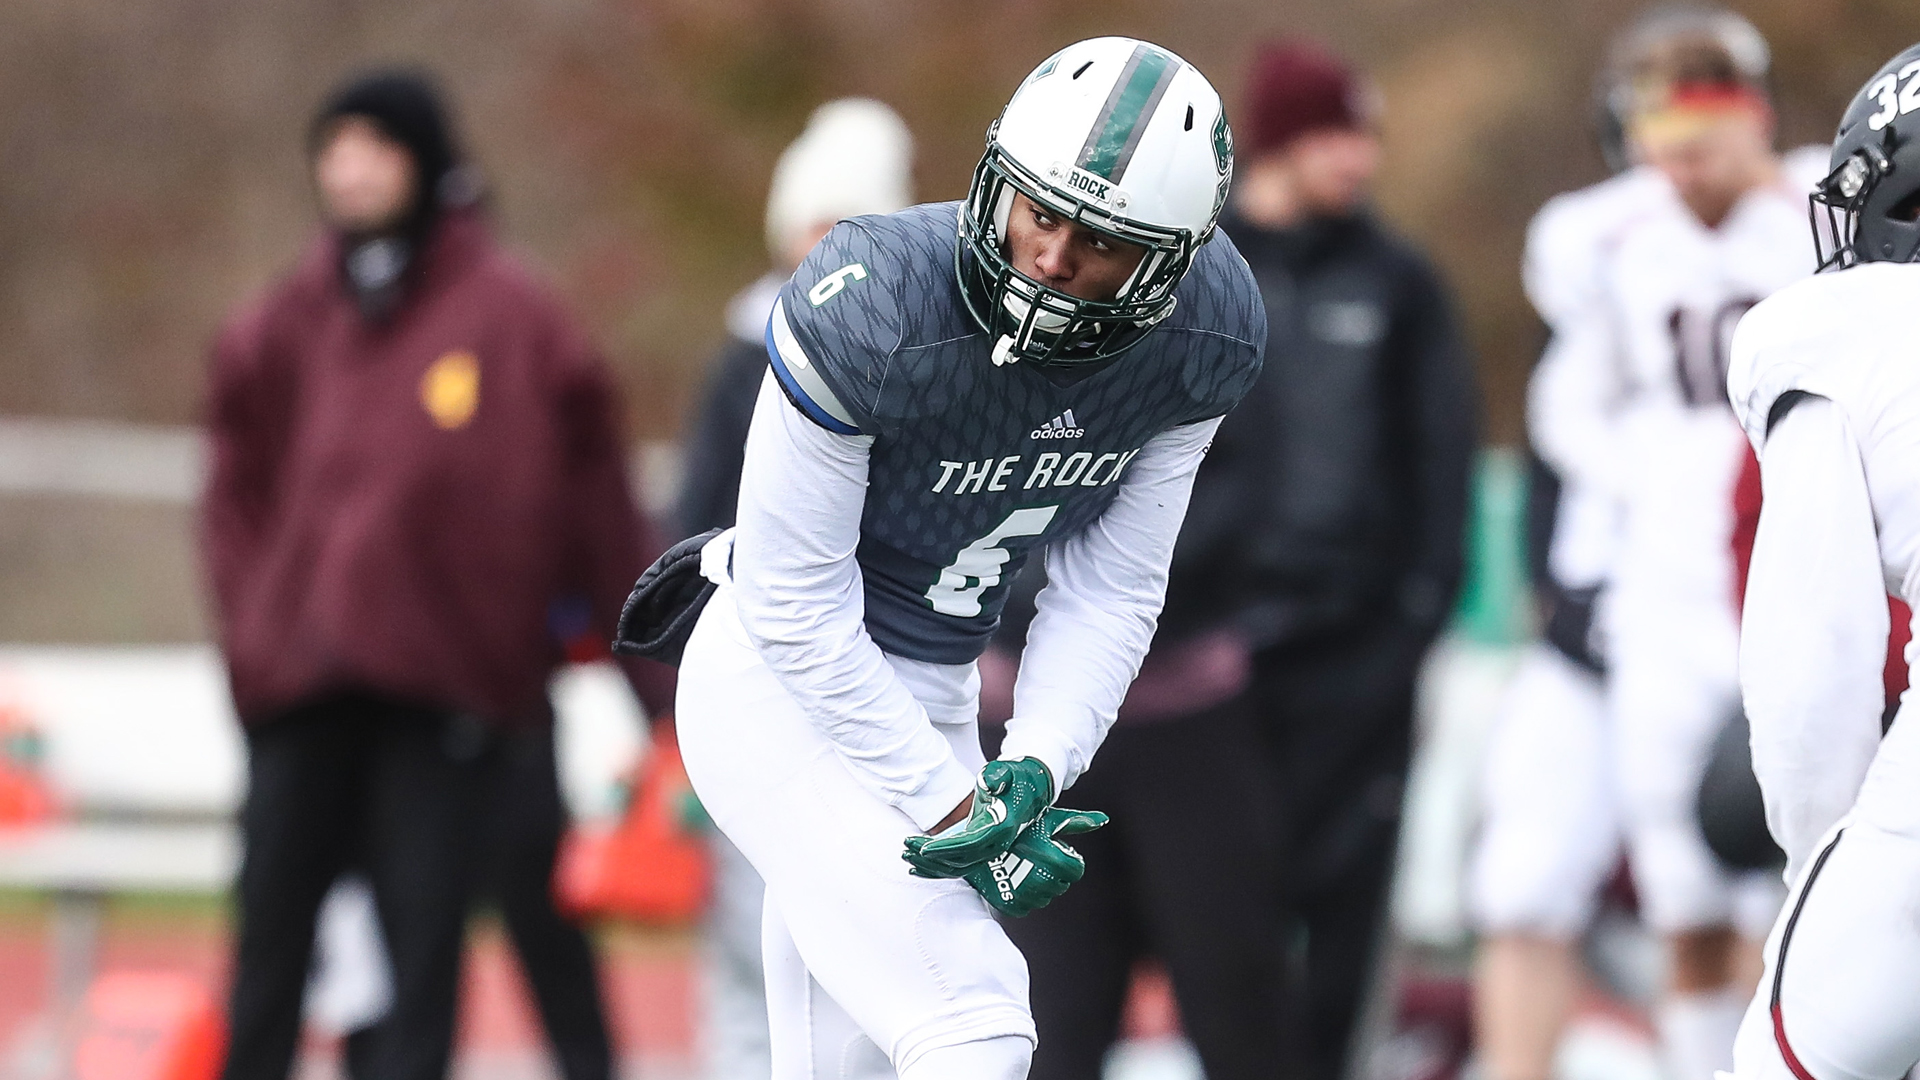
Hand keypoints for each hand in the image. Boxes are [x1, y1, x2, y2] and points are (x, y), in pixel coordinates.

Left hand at [902, 758, 1054, 876]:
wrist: (1031, 787)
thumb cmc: (1015, 779)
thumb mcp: (1007, 773)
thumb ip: (998, 777)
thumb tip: (990, 782)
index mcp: (1000, 828)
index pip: (969, 844)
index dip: (945, 848)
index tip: (924, 848)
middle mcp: (995, 844)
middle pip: (959, 860)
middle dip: (931, 858)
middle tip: (907, 849)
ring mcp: (989, 850)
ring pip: (957, 867)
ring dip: (931, 866)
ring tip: (907, 857)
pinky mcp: (981, 850)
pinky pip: (958, 865)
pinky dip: (938, 868)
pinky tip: (919, 868)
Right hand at [954, 806, 1106, 916]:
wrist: (976, 839)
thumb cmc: (1016, 826)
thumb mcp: (1047, 819)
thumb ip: (1077, 822)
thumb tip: (1103, 819)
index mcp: (1052, 858)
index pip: (1076, 870)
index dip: (1068, 858)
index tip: (1054, 850)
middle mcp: (1040, 879)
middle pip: (1062, 884)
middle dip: (1054, 871)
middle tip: (1035, 856)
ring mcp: (1024, 895)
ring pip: (1045, 896)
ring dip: (1039, 884)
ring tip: (1022, 865)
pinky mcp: (1010, 905)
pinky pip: (1027, 906)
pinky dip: (1023, 895)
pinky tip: (1012, 877)